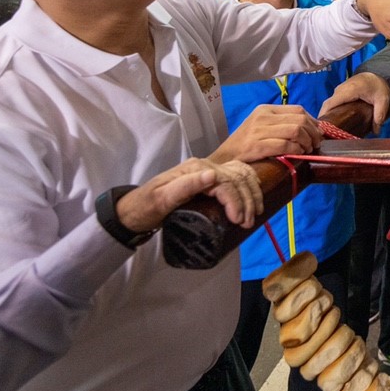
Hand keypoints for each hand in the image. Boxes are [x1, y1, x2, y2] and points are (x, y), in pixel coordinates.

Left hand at [116, 158, 263, 231]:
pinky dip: (249, 182)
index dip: (236, 201)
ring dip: (251, 194)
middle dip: (246, 201)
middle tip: (247, 223)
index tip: (238, 221)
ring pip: (240, 175)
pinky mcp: (208, 178)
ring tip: (253, 214)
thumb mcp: (162, 199)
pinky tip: (255, 192)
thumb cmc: (146, 207)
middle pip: (236, 179)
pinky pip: (236, 174)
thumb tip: (213, 175)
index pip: (225, 182)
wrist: (134, 209)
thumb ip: (186, 186)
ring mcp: (207, 171)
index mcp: (195, 169)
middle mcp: (204, 166)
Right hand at [209, 104, 318, 164]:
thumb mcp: (262, 127)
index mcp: (265, 109)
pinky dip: (296, 150)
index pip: (298, 110)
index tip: (317, 133)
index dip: (313, 122)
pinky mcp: (257, 146)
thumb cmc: (246, 144)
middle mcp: (262, 117)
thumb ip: (283, 124)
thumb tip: (313, 128)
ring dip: (306, 142)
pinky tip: (297, 155)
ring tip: (306, 150)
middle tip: (315, 144)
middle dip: (313, 133)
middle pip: (300, 120)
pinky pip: (285, 145)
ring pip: (295, 131)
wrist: (223, 159)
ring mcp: (259, 131)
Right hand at [322, 72, 389, 130]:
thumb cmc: (378, 85)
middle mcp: (340, 89)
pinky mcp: (339, 92)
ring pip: (328, 104)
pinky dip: (331, 111)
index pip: (331, 103)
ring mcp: (338, 90)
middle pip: (327, 105)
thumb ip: (379, 115)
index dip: (324, 115)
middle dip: (325, 119)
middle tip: (326, 134)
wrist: (376, 74)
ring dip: (327, 116)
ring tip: (329, 130)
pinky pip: (332, 103)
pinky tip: (335, 122)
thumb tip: (376, 131)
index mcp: (349, 90)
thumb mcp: (382, 100)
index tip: (323, 128)